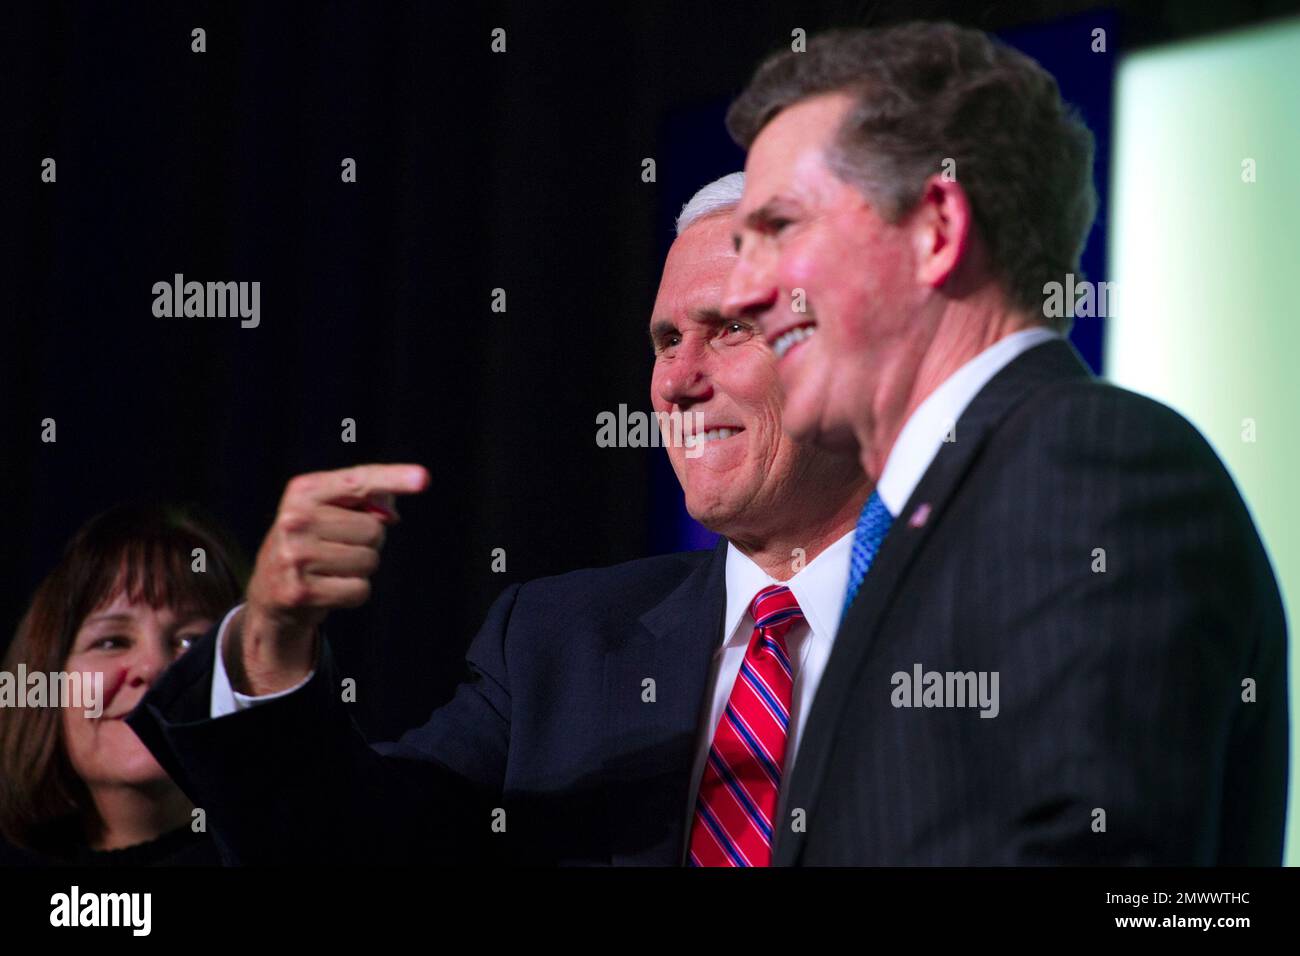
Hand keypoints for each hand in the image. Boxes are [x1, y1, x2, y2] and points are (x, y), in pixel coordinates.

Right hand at [231, 463, 428, 693]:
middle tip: (340, 548)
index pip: (359, 481)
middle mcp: (295, 520)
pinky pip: (360, 589)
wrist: (270, 592)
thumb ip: (366, 500)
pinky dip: (354, 593)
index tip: (423, 478)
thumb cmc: (313, 543)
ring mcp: (295, 556)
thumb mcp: (329, 512)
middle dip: (368, 542)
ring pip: (369, 560)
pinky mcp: (301, 591)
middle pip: (373, 529)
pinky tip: (330, 589)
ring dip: (361, 569)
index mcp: (304, 491)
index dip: (394, 478)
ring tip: (332, 568)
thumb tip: (391, 513)